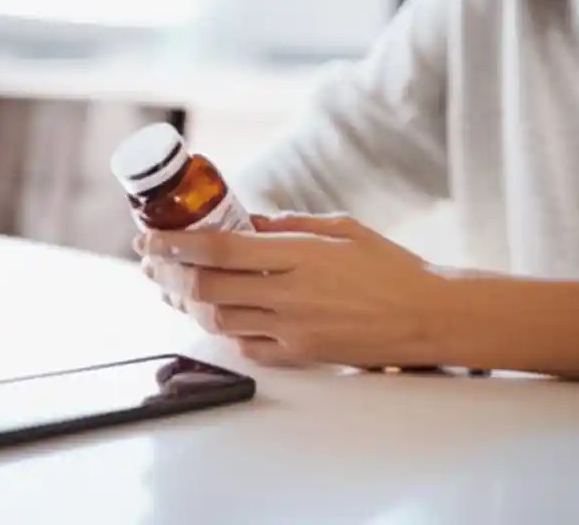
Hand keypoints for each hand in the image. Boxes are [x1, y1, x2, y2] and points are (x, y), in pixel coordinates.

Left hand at [136, 214, 448, 366]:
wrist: (429, 316)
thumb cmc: (391, 268)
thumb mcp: (342, 228)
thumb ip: (288, 225)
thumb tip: (245, 222)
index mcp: (300, 254)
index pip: (219, 248)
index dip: (175, 244)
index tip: (149, 237)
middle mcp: (290, 294)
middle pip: (207, 288)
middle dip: (168, 274)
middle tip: (150, 261)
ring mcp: (293, 330)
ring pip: (218, 320)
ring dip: (187, 303)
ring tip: (172, 286)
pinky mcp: (301, 356)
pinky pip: (246, 346)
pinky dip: (223, 329)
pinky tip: (214, 314)